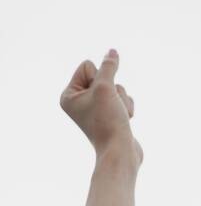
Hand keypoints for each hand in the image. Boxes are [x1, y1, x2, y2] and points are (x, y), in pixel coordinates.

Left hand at [60, 49, 142, 167]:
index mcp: (68, 95)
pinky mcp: (110, 116)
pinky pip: (122, 99)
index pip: (87, 66)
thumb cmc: (108, 121)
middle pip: (103, 76)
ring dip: (122, 100)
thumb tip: (112, 51)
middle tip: (109, 109)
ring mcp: (96, 110)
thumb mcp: (106, 87)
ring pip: (115, 88)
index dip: (99, 79)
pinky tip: (125, 121)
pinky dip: (127, 108)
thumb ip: (109, 66)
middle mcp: (79, 102)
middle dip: (112, 90)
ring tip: (118, 116)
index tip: (99, 99)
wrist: (121, 153)